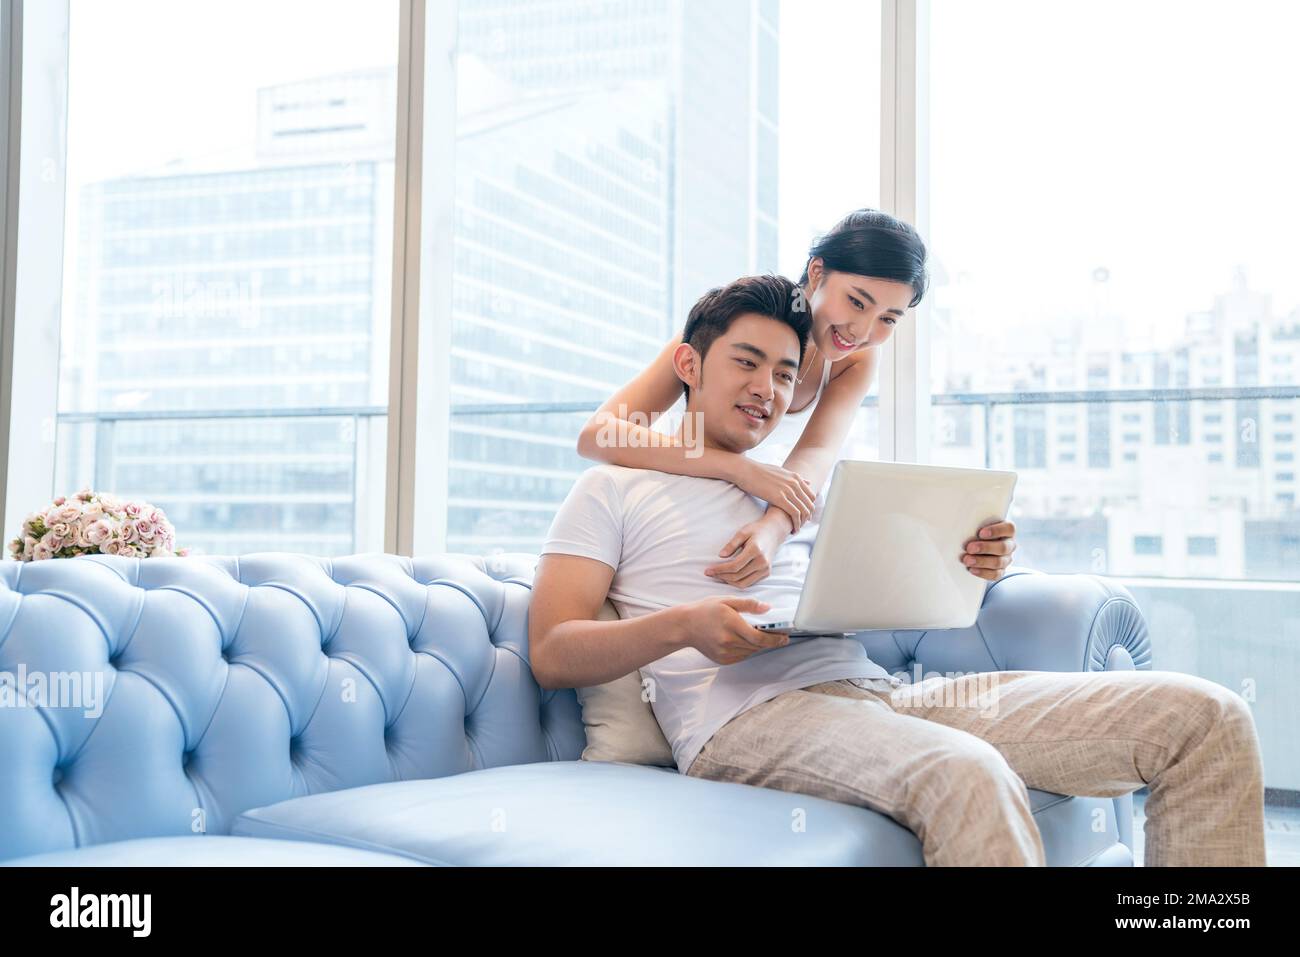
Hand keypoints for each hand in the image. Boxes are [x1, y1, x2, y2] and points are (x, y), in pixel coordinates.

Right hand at [671, 596, 788, 664]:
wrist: (685, 626)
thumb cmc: (705, 610)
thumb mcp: (727, 601)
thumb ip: (748, 604)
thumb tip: (767, 608)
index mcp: (732, 625)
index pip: (760, 638)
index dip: (775, 639)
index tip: (785, 637)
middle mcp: (729, 642)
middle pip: (757, 646)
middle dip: (770, 642)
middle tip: (779, 636)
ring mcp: (725, 653)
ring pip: (751, 652)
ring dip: (759, 645)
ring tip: (760, 636)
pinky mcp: (722, 659)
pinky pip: (742, 656)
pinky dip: (748, 650)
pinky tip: (744, 641)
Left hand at [704, 518, 787, 587]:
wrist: (774, 532)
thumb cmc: (757, 530)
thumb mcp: (742, 532)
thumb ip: (731, 544)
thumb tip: (720, 556)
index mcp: (755, 550)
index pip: (734, 566)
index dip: (719, 570)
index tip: (708, 570)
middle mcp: (762, 562)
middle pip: (737, 576)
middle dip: (721, 576)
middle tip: (710, 573)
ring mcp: (765, 569)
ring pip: (743, 583)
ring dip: (728, 582)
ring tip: (718, 576)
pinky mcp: (766, 573)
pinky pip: (749, 583)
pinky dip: (737, 582)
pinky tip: (728, 577)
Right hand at [731, 458, 815, 531]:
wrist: (746, 470)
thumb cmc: (759, 472)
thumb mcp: (781, 472)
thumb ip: (795, 479)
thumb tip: (808, 482)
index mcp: (795, 477)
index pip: (811, 496)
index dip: (810, 508)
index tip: (804, 516)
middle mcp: (795, 483)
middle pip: (809, 505)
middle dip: (807, 517)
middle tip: (802, 525)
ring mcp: (788, 490)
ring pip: (803, 511)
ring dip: (802, 523)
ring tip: (796, 529)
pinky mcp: (780, 498)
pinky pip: (794, 513)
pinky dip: (796, 523)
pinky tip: (792, 529)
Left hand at [960, 520, 1016, 580]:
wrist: (975, 549)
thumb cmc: (975, 532)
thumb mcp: (976, 526)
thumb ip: (973, 523)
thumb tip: (957, 520)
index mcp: (1006, 531)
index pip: (1009, 528)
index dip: (996, 531)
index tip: (980, 533)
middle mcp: (1009, 545)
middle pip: (1003, 547)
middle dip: (985, 548)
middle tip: (969, 548)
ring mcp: (1006, 559)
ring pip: (999, 562)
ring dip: (981, 561)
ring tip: (967, 560)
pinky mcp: (1000, 571)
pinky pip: (995, 574)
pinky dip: (983, 572)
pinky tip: (972, 569)